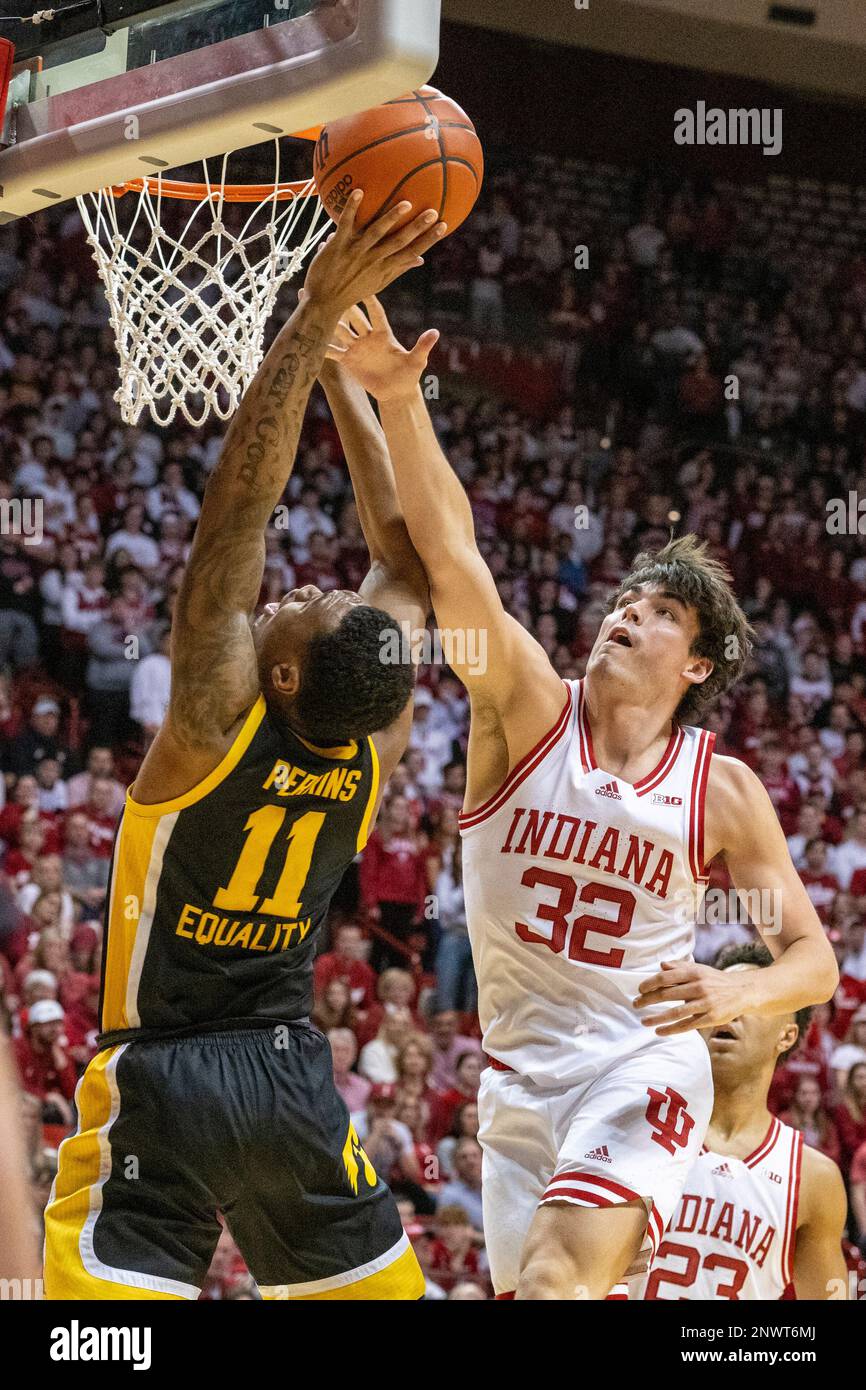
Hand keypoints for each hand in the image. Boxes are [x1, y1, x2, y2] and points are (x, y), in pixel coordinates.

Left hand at [302, 191, 446, 314]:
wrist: (323, 301)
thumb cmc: (352, 290)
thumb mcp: (378, 283)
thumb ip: (398, 269)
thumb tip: (420, 260)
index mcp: (384, 268)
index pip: (411, 252)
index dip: (428, 239)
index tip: (444, 225)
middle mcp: (373, 260)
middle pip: (399, 242)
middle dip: (417, 227)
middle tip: (433, 212)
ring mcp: (356, 252)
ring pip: (376, 232)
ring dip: (391, 218)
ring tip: (406, 203)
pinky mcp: (338, 245)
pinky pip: (346, 223)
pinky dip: (352, 208)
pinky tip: (359, 191)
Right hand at [320, 297, 439, 400]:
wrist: (397, 392)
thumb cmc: (409, 375)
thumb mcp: (417, 361)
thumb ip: (423, 346)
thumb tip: (435, 332)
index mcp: (384, 334)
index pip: (375, 312)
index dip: (369, 299)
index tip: (361, 283)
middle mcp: (368, 337)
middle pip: (353, 317)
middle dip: (343, 303)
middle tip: (332, 287)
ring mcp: (356, 347)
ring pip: (339, 330)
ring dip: (327, 319)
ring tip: (314, 306)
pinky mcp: (348, 360)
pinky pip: (332, 351)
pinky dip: (321, 345)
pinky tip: (308, 336)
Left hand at [633, 959, 756, 1035]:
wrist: (742, 991)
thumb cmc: (715, 980)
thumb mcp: (699, 969)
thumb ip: (680, 967)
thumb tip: (661, 965)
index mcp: (693, 973)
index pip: (665, 977)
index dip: (650, 983)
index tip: (639, 990)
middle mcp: (698, 986)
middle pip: (666, 994)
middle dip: (648, 1000)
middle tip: (635, 1005)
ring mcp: (705, 1003)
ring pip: (675, 1012)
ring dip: (656, 1018)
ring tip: (643, 1021)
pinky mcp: (711, 1018)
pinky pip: (687, 1025)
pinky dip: (671, 1029)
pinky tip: (659, 1031)